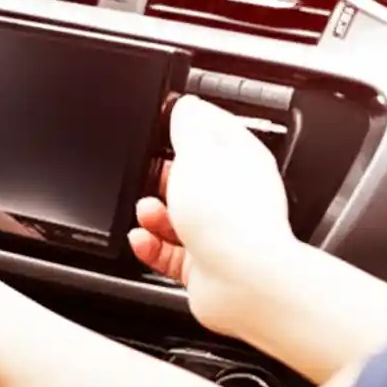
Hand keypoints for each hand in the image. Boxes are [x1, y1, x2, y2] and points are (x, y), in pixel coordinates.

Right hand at [129, 96, 296, 336]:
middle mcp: (236, 197)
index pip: (216, 131)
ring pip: (179, 217)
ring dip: (154, 214)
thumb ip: (189, 127)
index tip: (163, 124)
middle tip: (148, 176)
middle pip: (192, 178)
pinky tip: (142, 240)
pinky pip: (171, 252)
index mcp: (243, 160)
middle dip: (162, 177)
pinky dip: (152, 246)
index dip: (188, 125)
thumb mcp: (198, 153)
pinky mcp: (207, 265)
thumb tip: (186, 106)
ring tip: (145, 212)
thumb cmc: (230, 217)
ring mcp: (222, 233)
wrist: (243, 280)